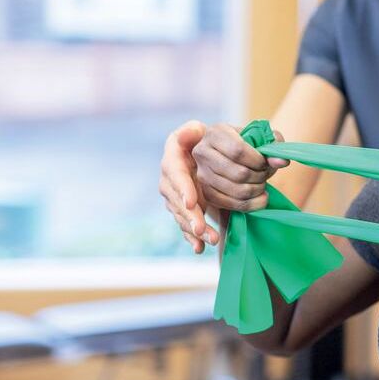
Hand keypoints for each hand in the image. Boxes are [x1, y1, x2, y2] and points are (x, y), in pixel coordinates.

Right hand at [160, 120, 214, 253]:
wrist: (210, 153)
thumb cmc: (209, 139)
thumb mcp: (201, 131)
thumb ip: (193, 131)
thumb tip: (189, 131)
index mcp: (172, 156)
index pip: (175, 173)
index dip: (183, 188)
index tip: (192, 202)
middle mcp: (168, 177)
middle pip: (176, 200)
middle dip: (189, 216)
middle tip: (201, 228)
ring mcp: (173, 195)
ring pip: (181, 215)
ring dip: (194, 229)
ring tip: (210, 239)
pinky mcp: (181, 209)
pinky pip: (184, 225)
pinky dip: (191, 238)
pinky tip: (199, 248)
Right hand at [192, 123, 289, 217]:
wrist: (231, 156)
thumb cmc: (248, 144)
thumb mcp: (262, 138)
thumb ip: (274, 147)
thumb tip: (282, 161)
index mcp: (215, 133)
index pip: (238, 150)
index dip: (258, 160)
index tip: (265, 162)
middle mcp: (202, 152)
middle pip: (238, 173)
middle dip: (260, 176)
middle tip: (266, 174)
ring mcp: (201, 174)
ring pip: (236, 190)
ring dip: (257, 190)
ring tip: (263, 183)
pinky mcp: (206, 194)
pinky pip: (231, 204)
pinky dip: (252, 204)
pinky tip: (261, 198)